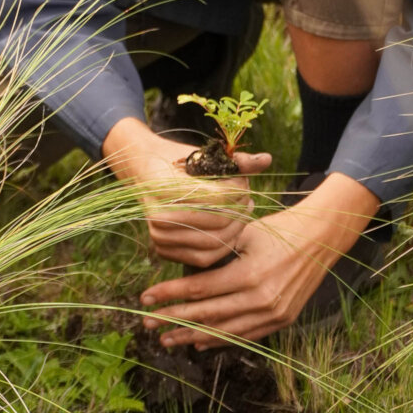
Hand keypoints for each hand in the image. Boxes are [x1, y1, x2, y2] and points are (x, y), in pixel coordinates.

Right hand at [102, 117, 271, 266]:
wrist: (145, 171)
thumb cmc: (178, 160)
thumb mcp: (204, 154)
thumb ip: (236, 162)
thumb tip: (268, 159)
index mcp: (167, 188)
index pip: (218, 197)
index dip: (238, 190)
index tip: (244, 181)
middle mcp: (160, 216)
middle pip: (218, 222)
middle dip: (239, 210)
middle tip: (248, 199)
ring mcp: (160, 237)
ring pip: (213, 244)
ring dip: (235, 229)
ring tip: (243, 212)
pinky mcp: (164, 251)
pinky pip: (204, 258)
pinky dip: (222, 245)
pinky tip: (231, 229)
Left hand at [139, 172, 379, 345]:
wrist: (322, 237)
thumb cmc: (280, 228)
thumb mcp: (245, 233)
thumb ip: (217, 254)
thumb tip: (180, 268)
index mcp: (249, 274)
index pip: (198, 289)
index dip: (169, 295)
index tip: (145, 298)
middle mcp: (261, 299)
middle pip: (206, 314)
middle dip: (173, 320)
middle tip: (146, 324)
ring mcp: (273, 314)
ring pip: (224, 332)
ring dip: (192, 336)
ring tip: (167, 340)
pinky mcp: (281, 320)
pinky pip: (245, 336)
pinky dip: (220, 340)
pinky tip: (199, 342)